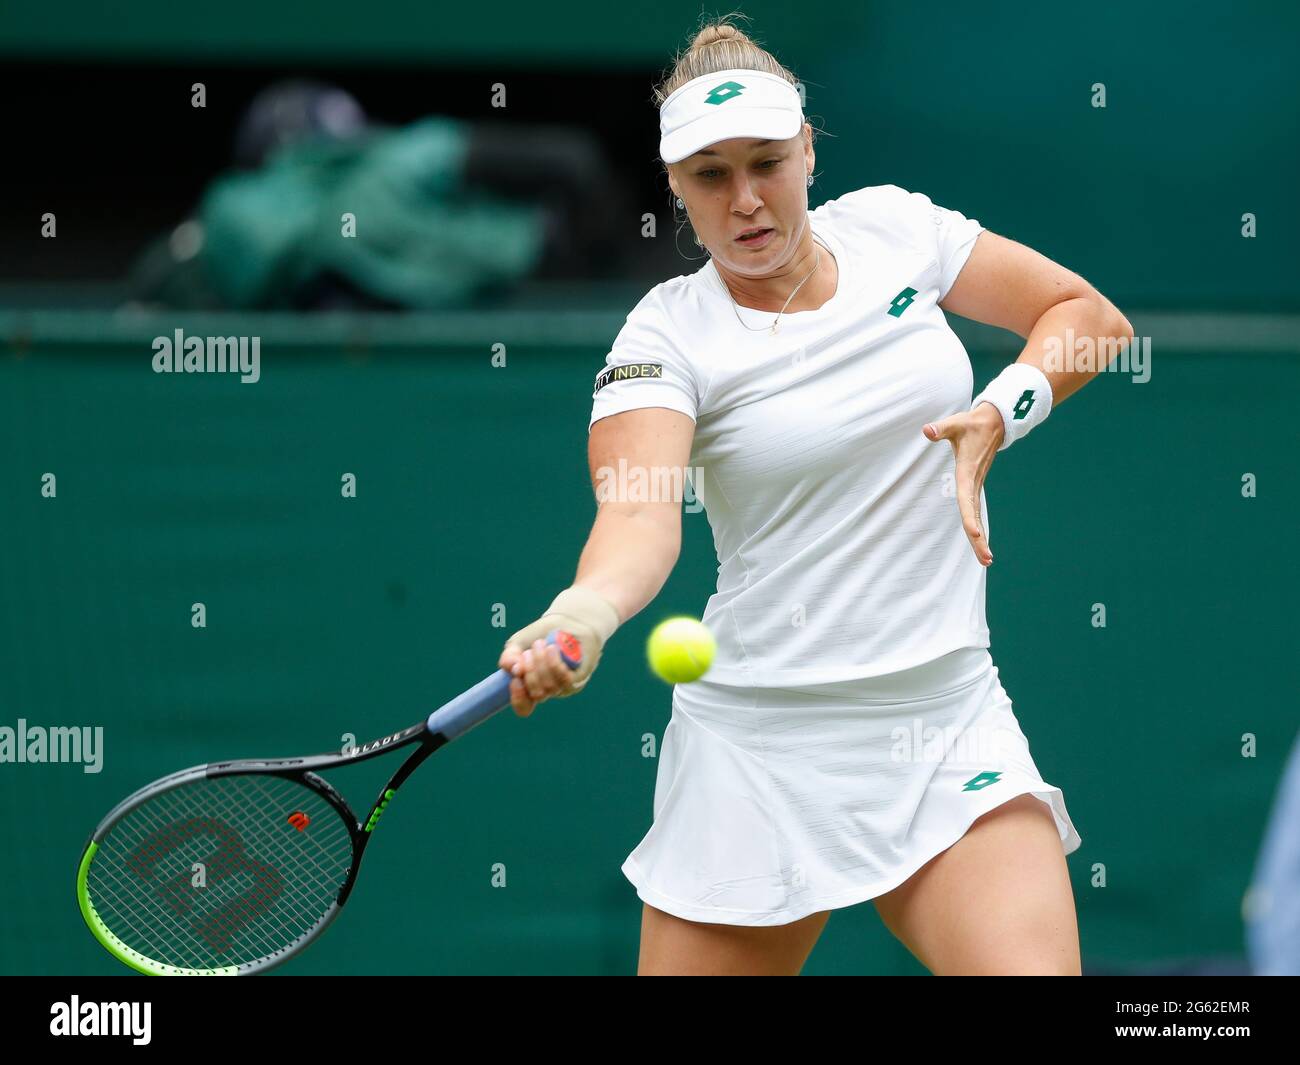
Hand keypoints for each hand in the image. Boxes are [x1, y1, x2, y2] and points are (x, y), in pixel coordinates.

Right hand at [498, 638, 577, 717]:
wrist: (566, 621)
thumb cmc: (541, 635)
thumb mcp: (519, 644)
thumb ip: (510, 656)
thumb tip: (513, 669)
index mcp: (531, 687)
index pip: (524, 708)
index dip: (518, 699)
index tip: (515, 680)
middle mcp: (548, 690)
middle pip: (536, 694)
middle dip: (530, 672)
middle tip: (528, 652)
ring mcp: (564, 686)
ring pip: (550, 686)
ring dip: (541, 664)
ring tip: (539, 644)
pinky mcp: (577, 678)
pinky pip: (565, 679)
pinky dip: (555, 664)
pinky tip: (551, 649)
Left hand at [922, 403, 1003, 566]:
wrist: (993, 424)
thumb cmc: (970, 425)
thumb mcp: (955, 424)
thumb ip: (940, 429)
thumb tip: (927, 430)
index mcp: (967, 473)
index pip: (967, 500)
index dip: (970, 518)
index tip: (975, 534)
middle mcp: (973, 483)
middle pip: (976, 515)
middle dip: (980, 538)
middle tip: (986, 560)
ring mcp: (976, 486)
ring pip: (977, 516)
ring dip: (981, 538)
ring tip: (986, 560)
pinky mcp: (975, 486)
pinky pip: (976, 511)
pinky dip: (977, 527)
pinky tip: (980, 543)